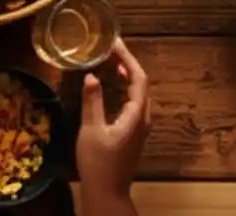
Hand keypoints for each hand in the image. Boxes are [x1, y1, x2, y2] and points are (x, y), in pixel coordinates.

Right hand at [77, 40, 150, 213]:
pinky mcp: (134, 132)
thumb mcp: (91, 130)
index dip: (128, 58)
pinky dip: (126, 87)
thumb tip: (91, 76)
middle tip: (111, 48)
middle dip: (129, 63)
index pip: (139, 79)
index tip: (115, 44)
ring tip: (113, 60)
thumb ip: (92, 102)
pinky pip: (135, 101)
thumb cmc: (98, 163)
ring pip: (140, 93)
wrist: (107, 192)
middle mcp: (144, 118)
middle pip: (142, 84)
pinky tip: (115, 84)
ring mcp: (141, 126)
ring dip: (129, 74)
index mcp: (136, 115)